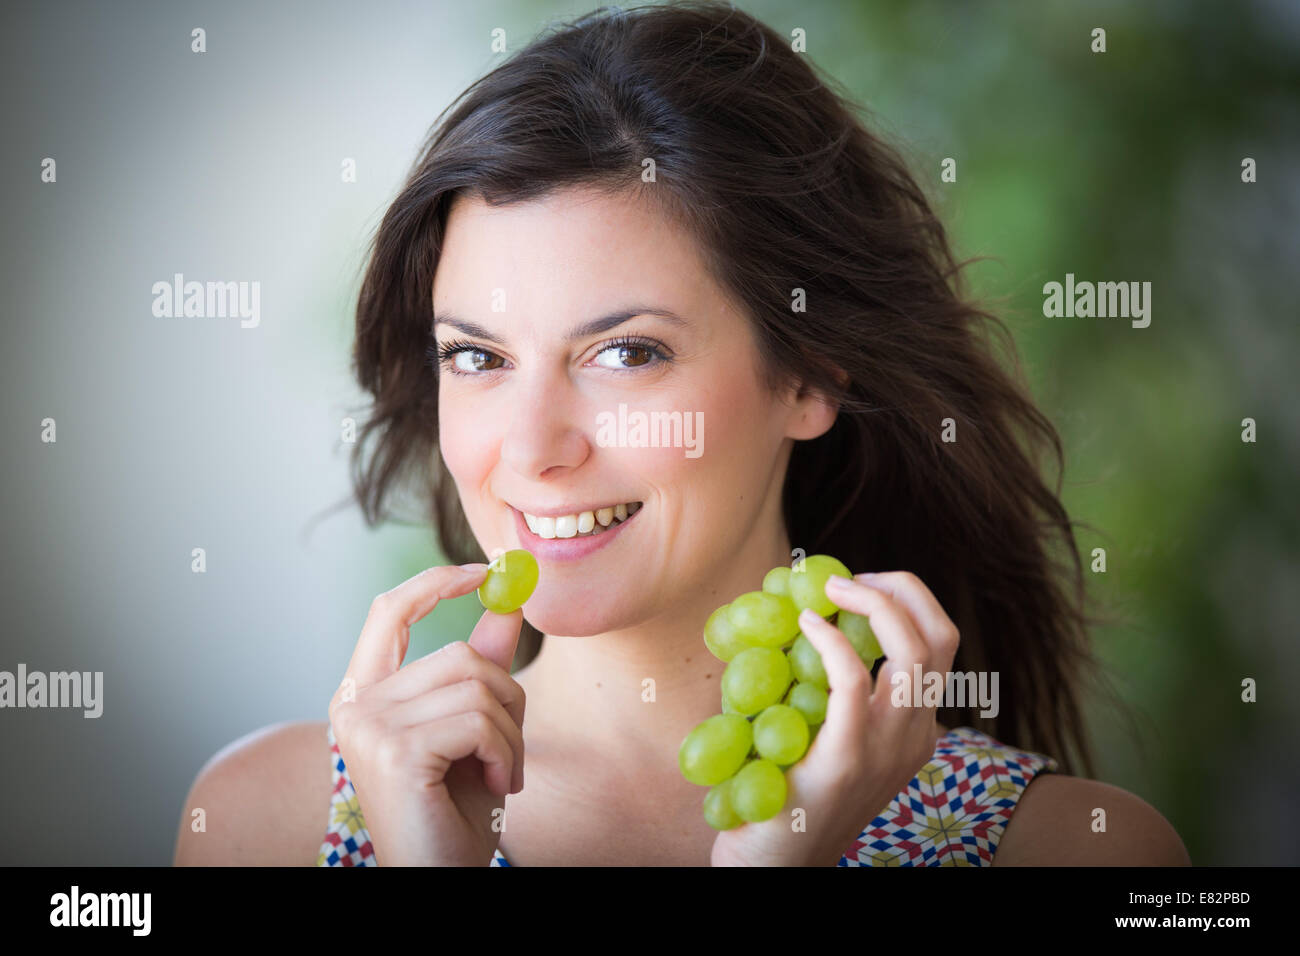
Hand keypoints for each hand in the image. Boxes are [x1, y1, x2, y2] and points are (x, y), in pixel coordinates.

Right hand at [328, 563, 527, 865]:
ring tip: (501, 771)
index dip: (437, 581)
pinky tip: (497, 783)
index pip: (389, 609)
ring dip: (510, 731)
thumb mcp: (474, 725)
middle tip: (511, 745)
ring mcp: (368, 726)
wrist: (441, 877)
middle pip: (458, 654)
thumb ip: (483, 663)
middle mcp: (354, 705)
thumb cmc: (454, 809)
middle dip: (506, 695)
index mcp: (364, 694)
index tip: (489, 572)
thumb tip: (509, 599)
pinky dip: (505, 751)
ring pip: (476, 684)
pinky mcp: (394, 750)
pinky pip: (479, 719)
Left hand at [711, 571, 959, 865]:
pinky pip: (854, 682)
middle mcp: (916, 734)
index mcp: (916, 727)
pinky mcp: (848, 759)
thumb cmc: (790, 795)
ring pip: (914, 652)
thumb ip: (836, 694)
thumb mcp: (831, 738)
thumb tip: (804, 620)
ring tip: (829, 588)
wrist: (774, 869)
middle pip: (941, 637)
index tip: (856, 584)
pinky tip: (806, 625)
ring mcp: (888, 748)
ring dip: (874, 603)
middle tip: (847, 578)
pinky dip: (833, 641)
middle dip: (901, 588)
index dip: (905, 598)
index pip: (940, 643)